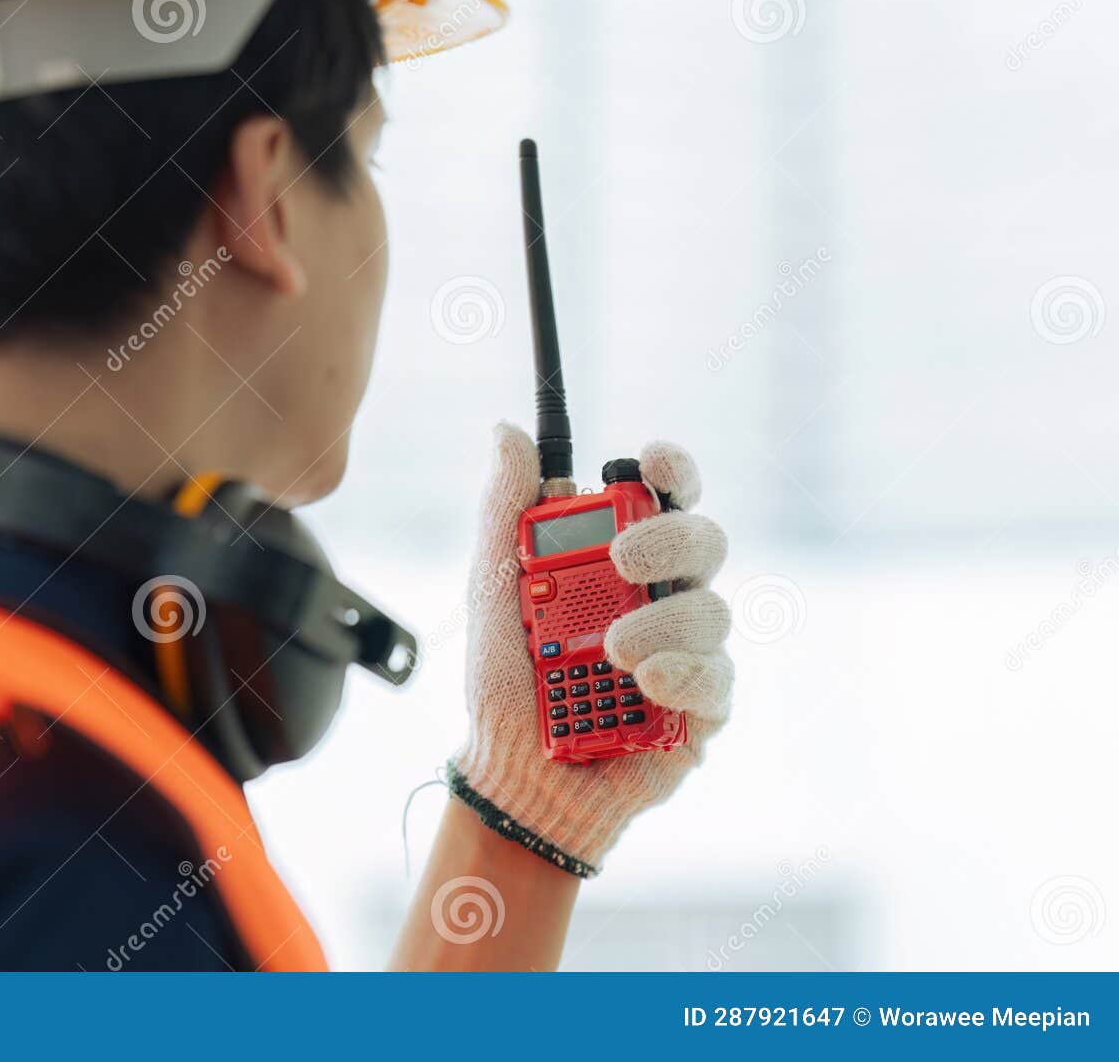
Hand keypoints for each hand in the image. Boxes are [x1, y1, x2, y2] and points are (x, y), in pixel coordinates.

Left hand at [448, 424, 732, 876]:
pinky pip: (717, 676)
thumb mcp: (493, 591)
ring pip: (711, 609)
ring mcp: (687, 650)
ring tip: (608, 652)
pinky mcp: (701, 707)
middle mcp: (662, 595)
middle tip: (620, 561)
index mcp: (617, 557)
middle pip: (703, 540)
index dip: (672, 470)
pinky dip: (679, 674)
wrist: (514, 776)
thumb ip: (505, 512)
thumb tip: (506, 433)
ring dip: (658, 623)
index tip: (652, 463)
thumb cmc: (506, 684)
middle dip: (666, 541)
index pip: (665, 495)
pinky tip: (643, 685)